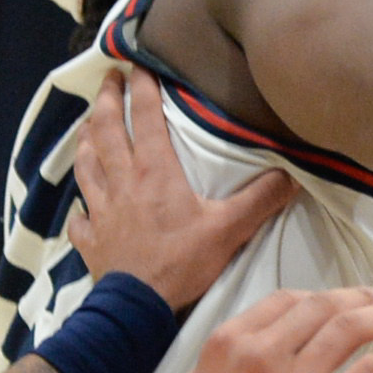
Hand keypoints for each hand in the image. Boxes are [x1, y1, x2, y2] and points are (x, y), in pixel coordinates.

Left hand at [67, 72, 295, 310]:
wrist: (136, 308)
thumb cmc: (182, 263)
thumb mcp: (230, 229)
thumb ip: (261, 199)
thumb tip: (292, 174)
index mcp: (154, 173)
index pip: (145, 118)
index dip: (141, 88)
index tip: (137, 63)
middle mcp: (122, 183)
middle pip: (105, 131)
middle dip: (105, 100)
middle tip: (107, 78)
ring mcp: (101, 210)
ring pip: (86, 165)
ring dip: (85, 140)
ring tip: (86, 126)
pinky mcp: (90, 239)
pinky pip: (80, 217)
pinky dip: (80, 206)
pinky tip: (82, 206)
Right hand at [160, 286, 372, 372]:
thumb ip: (221, 360)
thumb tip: (249, 343)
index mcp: (230, 344)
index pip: (287, 301)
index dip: (322, 296)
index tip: (344, 300)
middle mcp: (263, 354)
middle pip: (323, 306)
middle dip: (362, 296)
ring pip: (351, 327)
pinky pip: (371, 371)